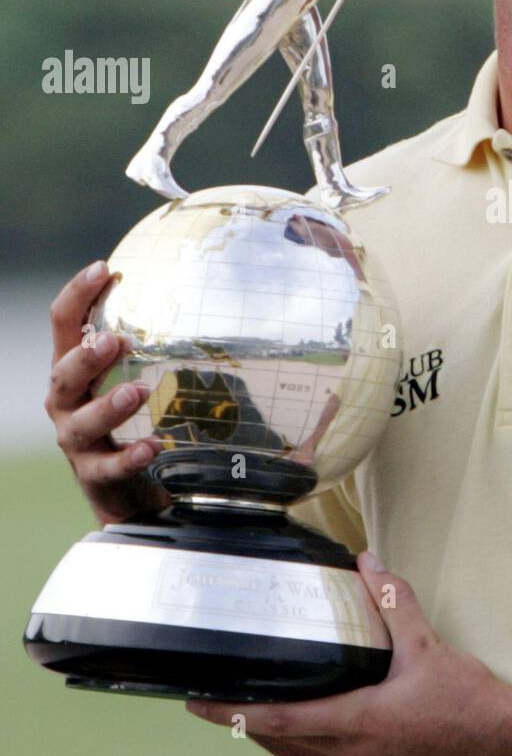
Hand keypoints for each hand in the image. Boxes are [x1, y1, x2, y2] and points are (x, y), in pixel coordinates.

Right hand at [46, 261, 167, 523]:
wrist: (129, 487)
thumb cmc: (135, 416)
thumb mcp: (138, 374)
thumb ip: (155, 341)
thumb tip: (203, 289)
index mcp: (74, 368)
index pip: (65, 324)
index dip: (77, 294)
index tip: (104, 268)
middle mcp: (67, 402)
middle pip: (63, 374)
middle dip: (87, 357)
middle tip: (115, 341)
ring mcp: (77, 440)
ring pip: (83, 422)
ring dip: (109, 405)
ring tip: (139, 391)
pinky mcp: (95, 475)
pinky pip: (110, 466)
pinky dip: (131, 456)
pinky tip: (153, 447)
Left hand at [187, 553, 511, 755]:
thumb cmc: (472, 704)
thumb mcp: (429, 647)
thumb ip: (394, 603)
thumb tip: (369, 564)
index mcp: (360, 721)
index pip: (281, 718)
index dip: (234, 711)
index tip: (197, 704)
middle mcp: (356, 752)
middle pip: (288, 737)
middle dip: (251, 718)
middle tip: (220, 697)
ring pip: (314, 749)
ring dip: (290, 727)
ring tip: (271, 700)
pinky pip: (341, 755)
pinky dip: (325, 734)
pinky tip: (336, 714)